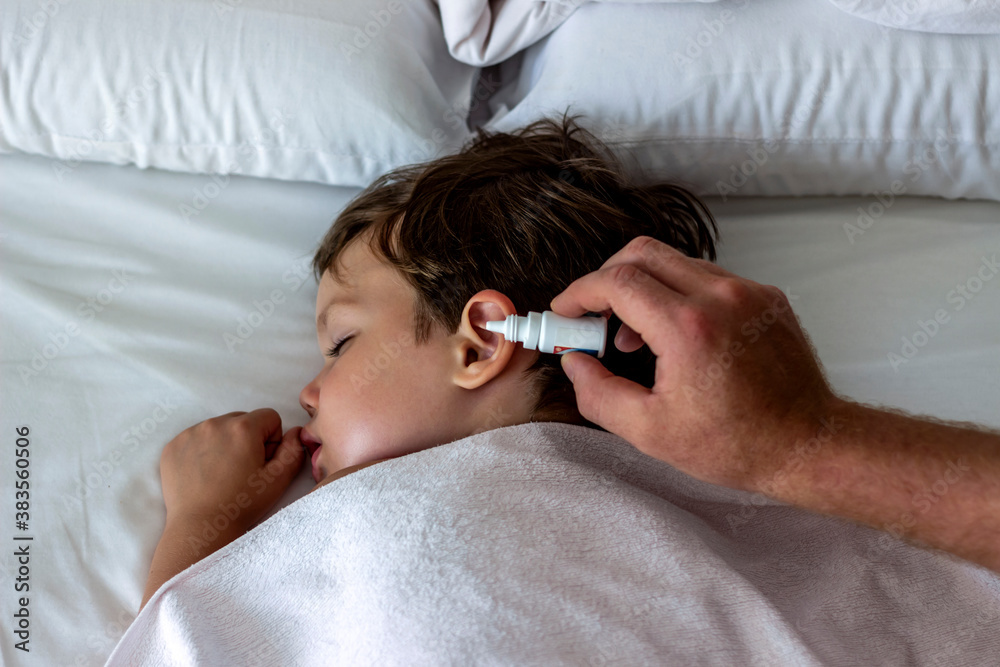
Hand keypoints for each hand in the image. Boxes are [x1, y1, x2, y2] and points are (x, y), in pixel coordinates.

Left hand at [159, 408, 304, 533]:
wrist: (201, 527)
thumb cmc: (242, 505)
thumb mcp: (279, 479)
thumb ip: (294, 449)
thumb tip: (295, 432)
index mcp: (243, 428)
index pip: (269, 417)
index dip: (271, 441)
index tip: (261, 462)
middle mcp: (215, 424)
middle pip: (243, 420)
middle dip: (247, 439)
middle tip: (242, 470)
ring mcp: (191, 434)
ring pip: (219, 428)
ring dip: (225, 444)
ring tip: (222, 473)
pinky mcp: (173, 446)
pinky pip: (196, 438)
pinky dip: (202, 451)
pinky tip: (204, 474)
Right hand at [550, 236, 839, 491]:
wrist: (809, 445)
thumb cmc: (737, 444)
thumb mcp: (651, 432)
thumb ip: (599, 395)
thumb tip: (575, 363)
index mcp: (689, 329)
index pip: (617, 281)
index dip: (580, 292)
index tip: (566, 311)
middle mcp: (720, 297)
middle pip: (642, 253)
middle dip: (606, 278)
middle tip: (593, 316)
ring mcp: (747, 292)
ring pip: (675, 261)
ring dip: (642, 287)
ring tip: (634, 337)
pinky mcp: (765, 296)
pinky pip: (707, 277)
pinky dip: (677, 294)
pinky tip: (674, 336)